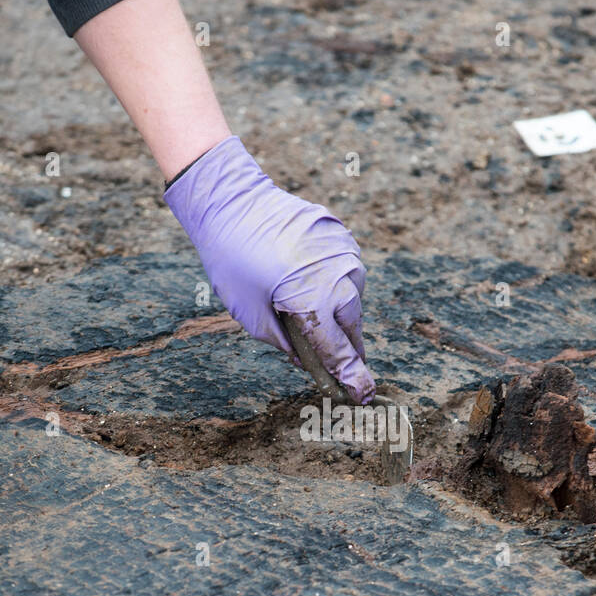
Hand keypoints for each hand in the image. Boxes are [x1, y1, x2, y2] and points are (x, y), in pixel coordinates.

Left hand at [165, 136, 374, 403]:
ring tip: (312, 313)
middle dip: (345, 347)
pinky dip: (333, 283)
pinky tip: (308, 281)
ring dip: (339, 312)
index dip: (350, 377)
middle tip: (340, 366)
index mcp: (316, 303)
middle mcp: (340, 278)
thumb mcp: (251, 315)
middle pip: (352, 327)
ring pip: (352, 298)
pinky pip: (345, 270)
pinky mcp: (342, 236)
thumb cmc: (234, 261)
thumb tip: (307, 361)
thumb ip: (286, 343)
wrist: (231, 200)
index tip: (363, 396)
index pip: (339, 351)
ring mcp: (345, 254)